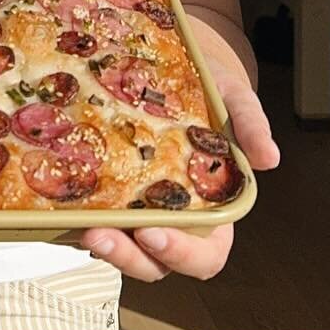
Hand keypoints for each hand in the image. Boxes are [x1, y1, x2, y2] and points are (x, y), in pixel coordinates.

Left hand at [77, 67, 280, 282]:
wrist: (179, 67)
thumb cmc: (213, 91)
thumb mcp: (235, 99)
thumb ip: (251, 125)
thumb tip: (269, 158)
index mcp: (213, 212)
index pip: (204, 255)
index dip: (180, 254)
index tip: (153, 234)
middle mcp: (174, 219)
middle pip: (154, 262)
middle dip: (127, 257)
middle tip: (99, 235)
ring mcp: (139, 209)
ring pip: (121, 248)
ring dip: (100, 245)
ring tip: (79, 224)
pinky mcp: (109, 193)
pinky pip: (95, 217)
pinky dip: (78, 217)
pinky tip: (59, 202)